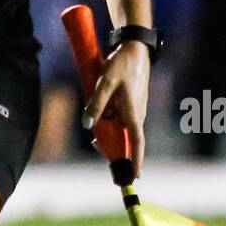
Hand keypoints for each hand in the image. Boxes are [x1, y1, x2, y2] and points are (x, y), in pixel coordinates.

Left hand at [83, 40, 149, 176]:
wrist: (134, 49)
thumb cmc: (121, 65)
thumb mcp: (104, 84)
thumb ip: (96, 105)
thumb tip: (87, 125)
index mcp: (134, 113)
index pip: (137, 143)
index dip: (136, 161)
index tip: (135, 177)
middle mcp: (137, 115)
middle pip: (128, 140)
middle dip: (114, 149)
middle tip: (96, 147)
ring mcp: (136, 110)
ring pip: (123, 130)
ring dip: (111, 135)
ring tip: (96, 138)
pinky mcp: (132, 104)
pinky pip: (122, 121)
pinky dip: (112, 124)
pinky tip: (101, 118)